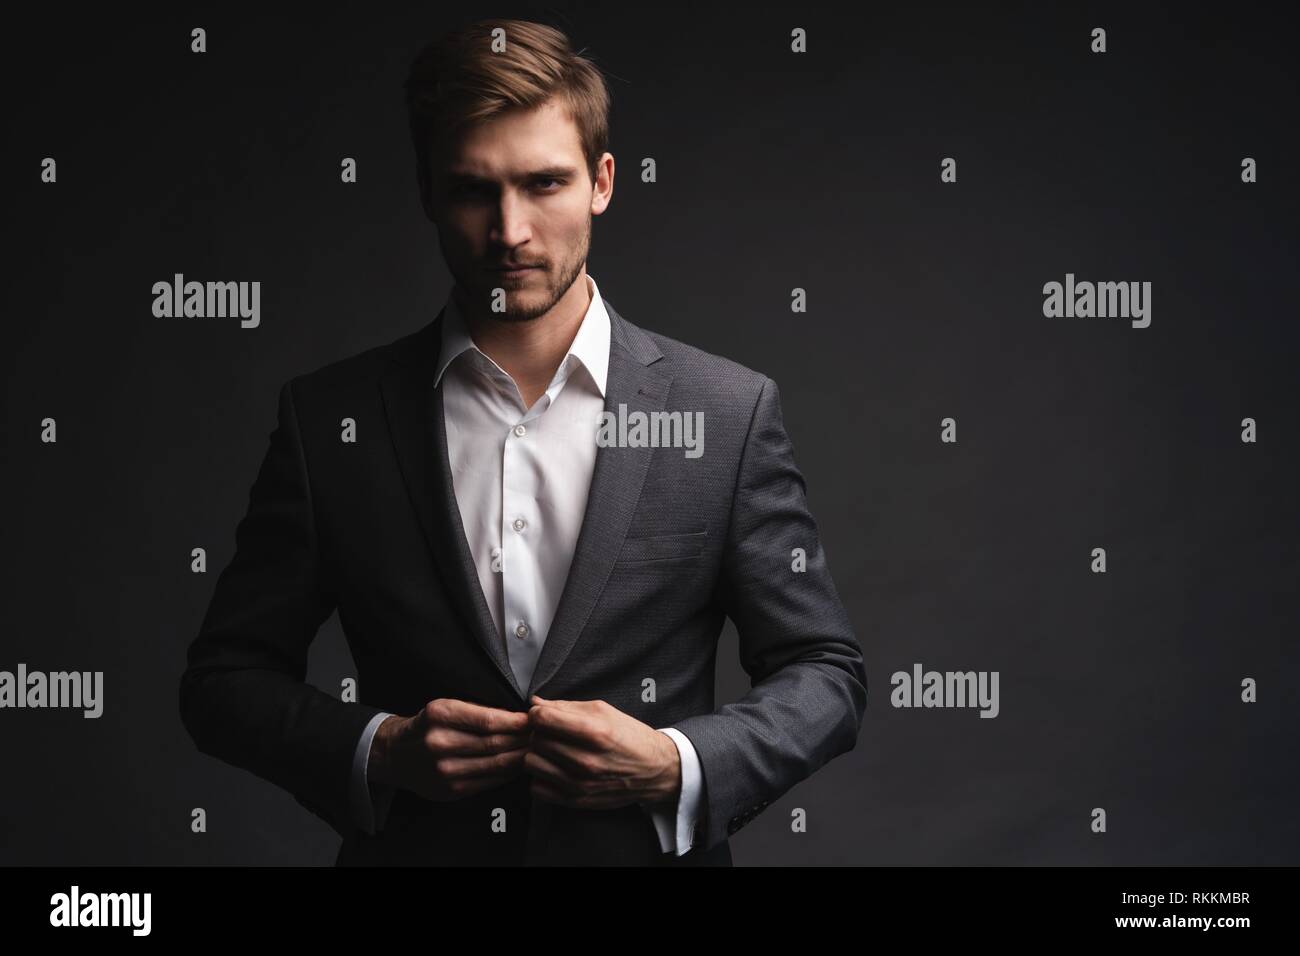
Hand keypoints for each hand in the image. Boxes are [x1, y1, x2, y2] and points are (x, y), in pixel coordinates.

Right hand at [369, 698, 530, 801]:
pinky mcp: (451, 791)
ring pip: (496, 765)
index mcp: (441, 716)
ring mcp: (445, 771)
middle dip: (524, 740)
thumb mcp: (446, 706)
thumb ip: (479, 711)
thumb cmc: (429, 725)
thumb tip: (520, 717)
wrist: (396, 754)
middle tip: (544, 734)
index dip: (517, 722)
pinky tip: (519, 765)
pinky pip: (489, 782)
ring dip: (521, 757)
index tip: (534, 720)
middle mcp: (440, 744)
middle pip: (496, 744)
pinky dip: (508, 773)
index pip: (490, 721)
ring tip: (537, 750)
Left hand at [523, 695, 680, 809]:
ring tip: (553, 751)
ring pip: (531, 763)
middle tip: (552, 732)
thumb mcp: (603, 711)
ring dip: (538, 754)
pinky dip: (541, 777)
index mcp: (594, 732)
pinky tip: (555, 769)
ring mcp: (579, 784)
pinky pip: (536, 787)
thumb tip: (535, 702)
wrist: (654, 769)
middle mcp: (585, 760)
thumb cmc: (629, 736)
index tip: (543, 715)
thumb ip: (566, 706)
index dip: (538, 713)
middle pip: (536, 739)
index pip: (542, 719)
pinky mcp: (575, 801)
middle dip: (539, 732)